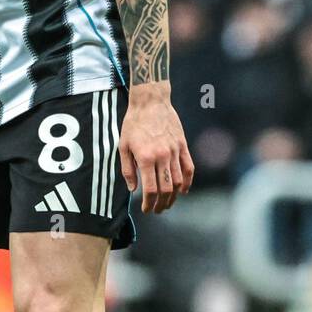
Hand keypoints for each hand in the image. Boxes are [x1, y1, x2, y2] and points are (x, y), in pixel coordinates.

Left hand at [119, 82, 194, 213]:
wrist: (150, 102)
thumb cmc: (133, 123)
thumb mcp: (123, 146)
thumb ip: (127, 169)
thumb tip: (133, 189)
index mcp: (145, 158)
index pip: (150, 189)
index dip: (149, 203)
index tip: (146, 209)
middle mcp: (162, 156)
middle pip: (166, 189)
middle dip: (161, 204)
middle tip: (157, 210)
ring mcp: (174, 151)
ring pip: (178, 181)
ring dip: (174, 196)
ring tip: (167, 204)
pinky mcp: (183, 145)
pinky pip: (189, 168)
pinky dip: (188, 182)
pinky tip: (183, 190)